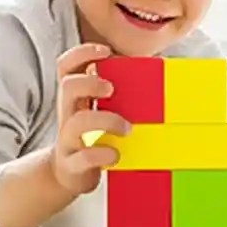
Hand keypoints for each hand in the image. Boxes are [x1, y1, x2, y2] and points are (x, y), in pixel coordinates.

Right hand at [50, 43, 129, 194]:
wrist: (68, 175)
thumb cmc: (92, 137)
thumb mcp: (99, 112)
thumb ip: (118, 95)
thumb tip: (160, 69)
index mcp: (75, 98)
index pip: (66, 67)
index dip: (82, 54)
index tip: (105, 51)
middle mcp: (67, 114)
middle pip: (67, 87)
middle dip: (90, 82)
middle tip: (112, 88)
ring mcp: (68, 139)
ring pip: (76, 123)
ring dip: (106, 120)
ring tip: (127, 128)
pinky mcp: (72, 164)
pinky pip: (83, 157)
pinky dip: (102, 154)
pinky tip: (116, 155)